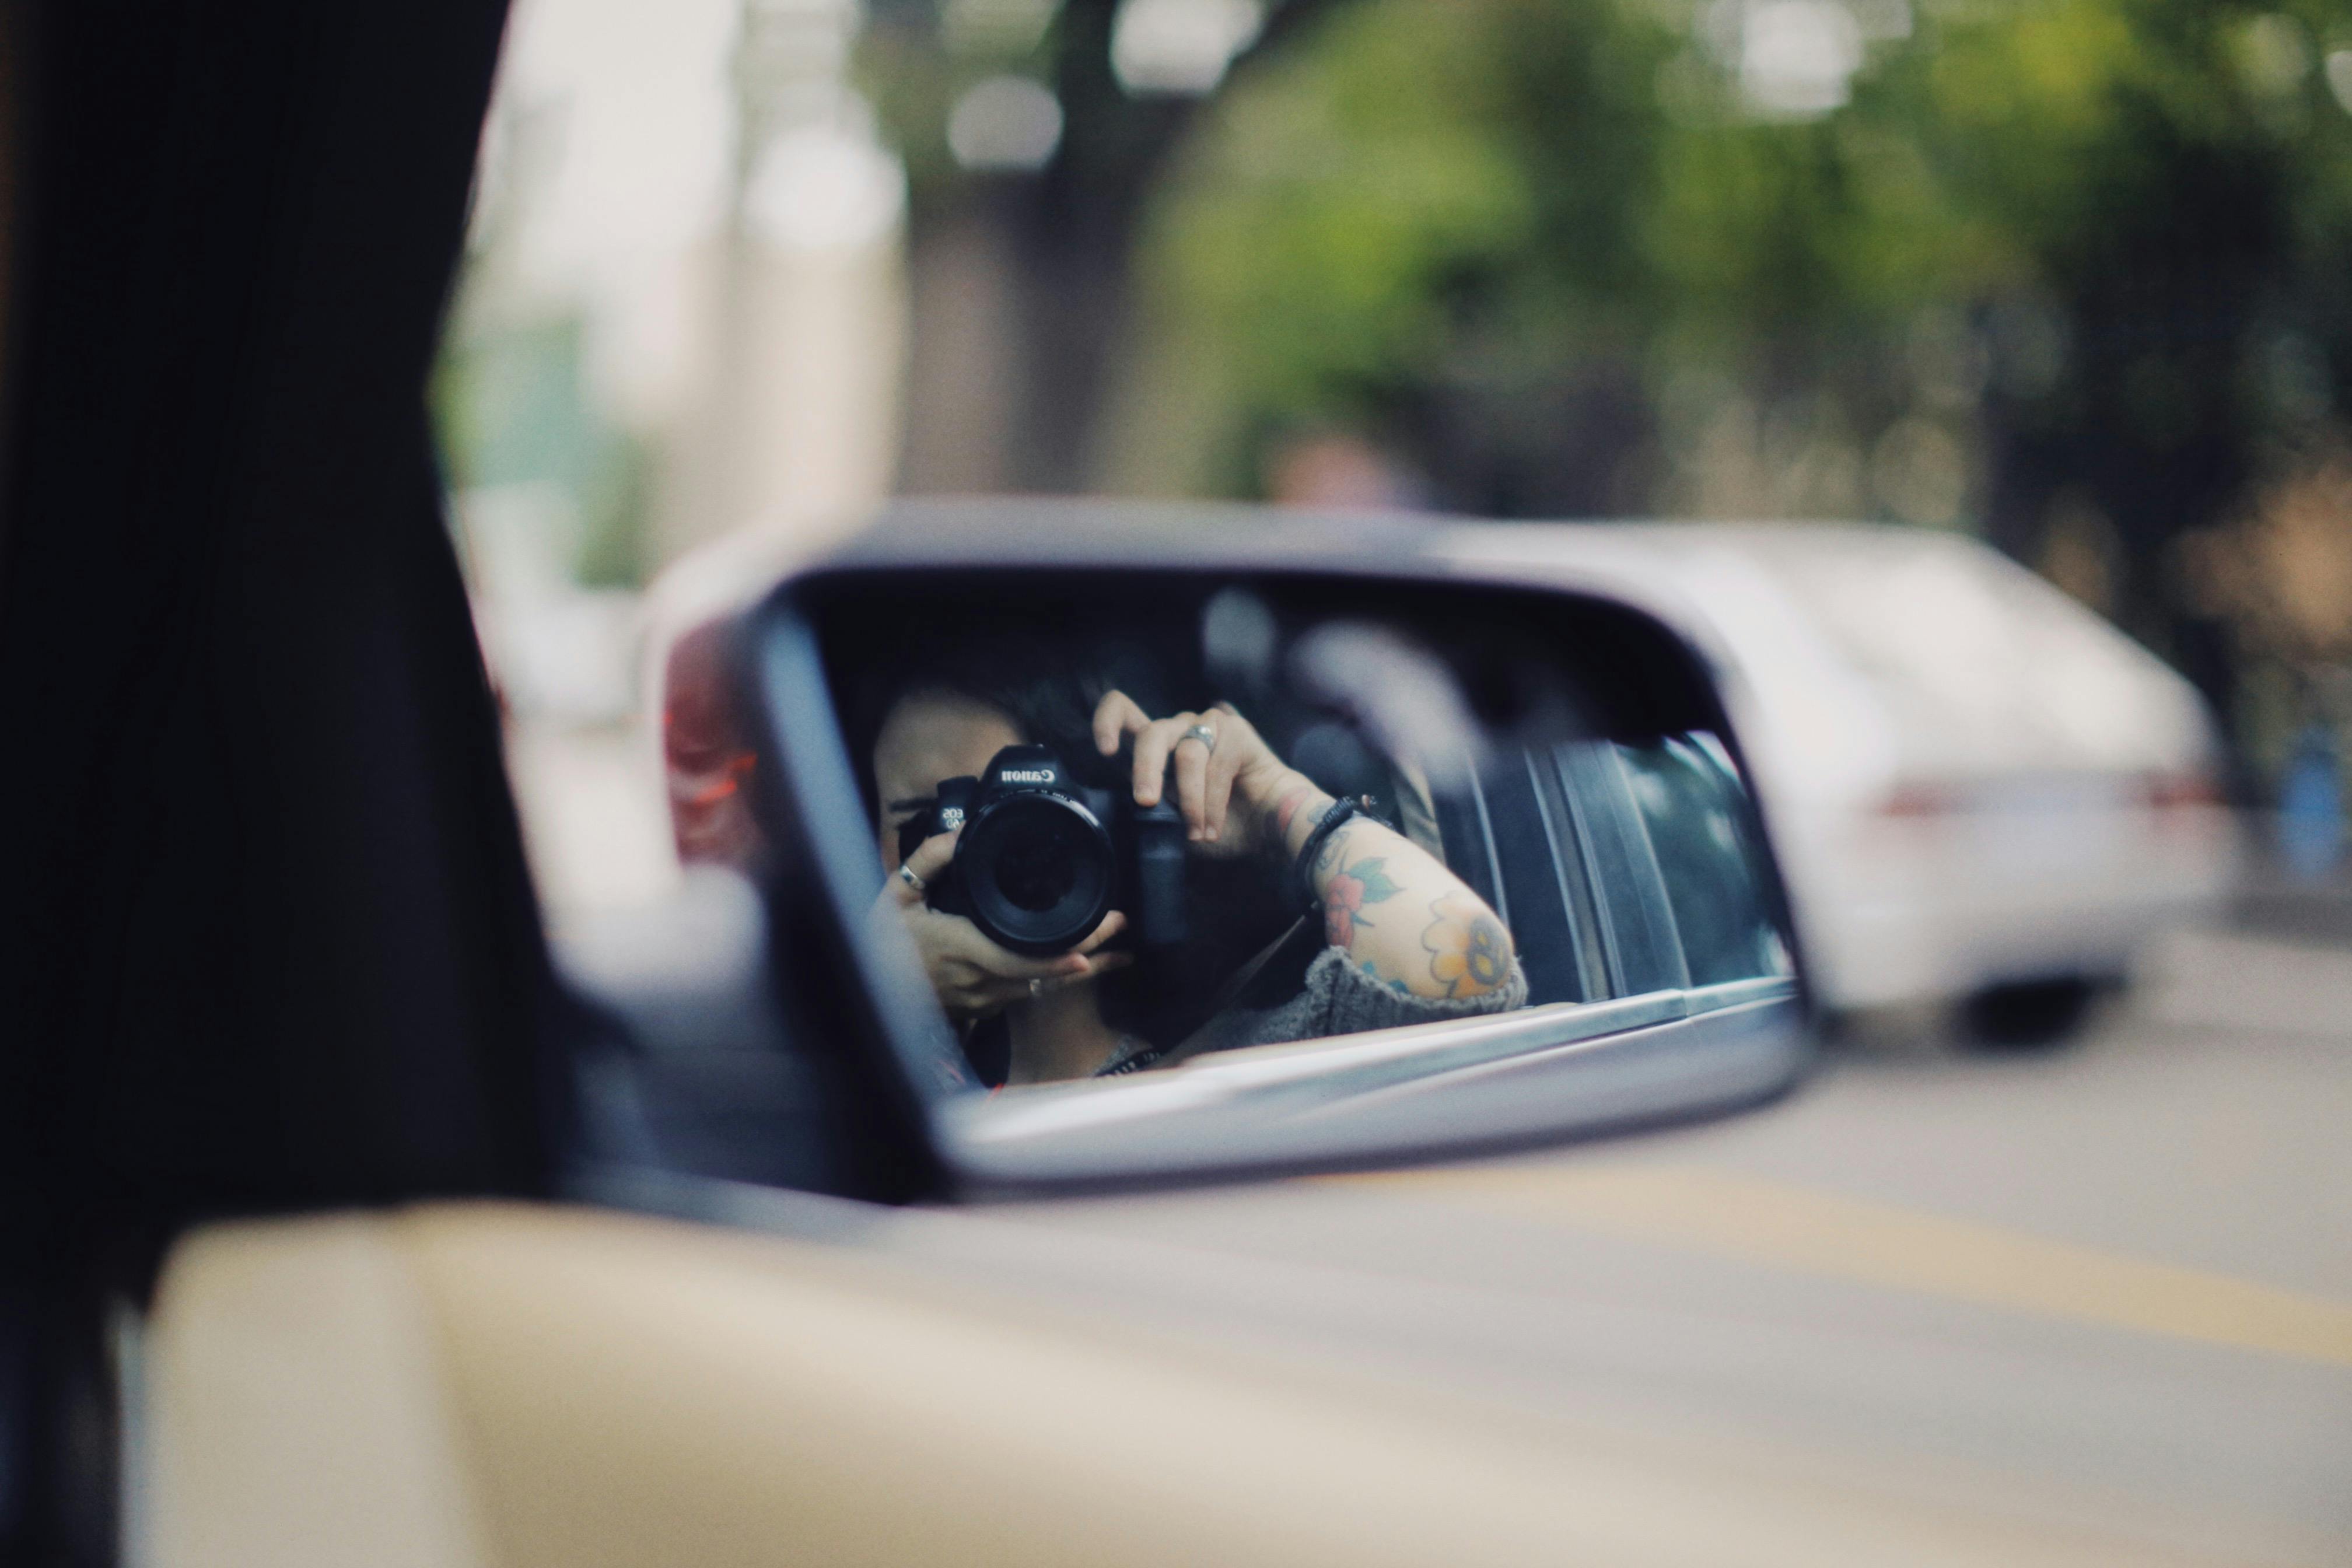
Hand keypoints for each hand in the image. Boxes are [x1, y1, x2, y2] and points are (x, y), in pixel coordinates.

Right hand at [876, 830, 1130, 1021]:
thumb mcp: (894, 896)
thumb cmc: (878, 943)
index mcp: (959, 948)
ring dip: (1079, 970)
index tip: (1086, 951)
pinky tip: (1082, 969)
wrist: (864, 995)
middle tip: (1119, 928)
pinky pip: (1027, 996)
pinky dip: (1056, 982)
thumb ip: (928, 861)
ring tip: (1117, 951)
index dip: (1053, 961)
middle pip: (1041, 975)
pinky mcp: (983, 1009)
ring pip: (1039, 989)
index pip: (1015, 961)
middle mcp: (977, 981)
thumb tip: (960, 830)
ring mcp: (982, 1000)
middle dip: (1087, 953)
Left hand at [1090, 691, 1314, 858]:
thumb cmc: (1217, 826)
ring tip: (1198, 833)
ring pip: (1185, 753)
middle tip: (1148, 802)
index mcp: (1157, 748)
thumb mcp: (1171, 820)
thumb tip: (1127, 808)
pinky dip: (1212, 803)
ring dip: (1190, 800)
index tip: (1105, 750)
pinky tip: (1213, 828)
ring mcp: (1207, 726)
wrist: (1266, 831)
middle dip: (1146, 771)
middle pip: (1151, 733)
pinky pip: (1215, 764)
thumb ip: (1150, 806)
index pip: (1125, 712)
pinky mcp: (1234, 731)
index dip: (1108, 722)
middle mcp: (1179, 730)